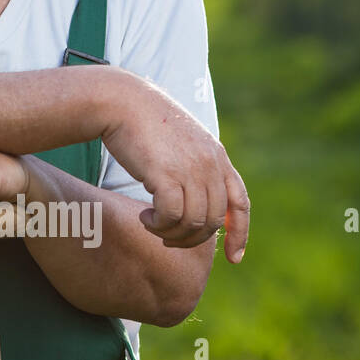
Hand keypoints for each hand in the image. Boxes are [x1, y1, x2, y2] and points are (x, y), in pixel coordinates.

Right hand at [103, 70, 249, 262]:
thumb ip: (193, 166)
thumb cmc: (141, 122)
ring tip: (152, 225)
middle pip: (213, 220)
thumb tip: (193, 200)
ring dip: (172, 233)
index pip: (239, 202)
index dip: (240, 233)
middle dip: (192, 238)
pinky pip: (172, 217)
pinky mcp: (167, 175)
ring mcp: (191, 170)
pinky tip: (143, 217)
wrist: (120, 102)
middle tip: (167, 238)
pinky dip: (158, 225)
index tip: (235, 258)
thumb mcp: (179, 142)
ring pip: (194, 223)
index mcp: (217, 156)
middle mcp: (210, 164)